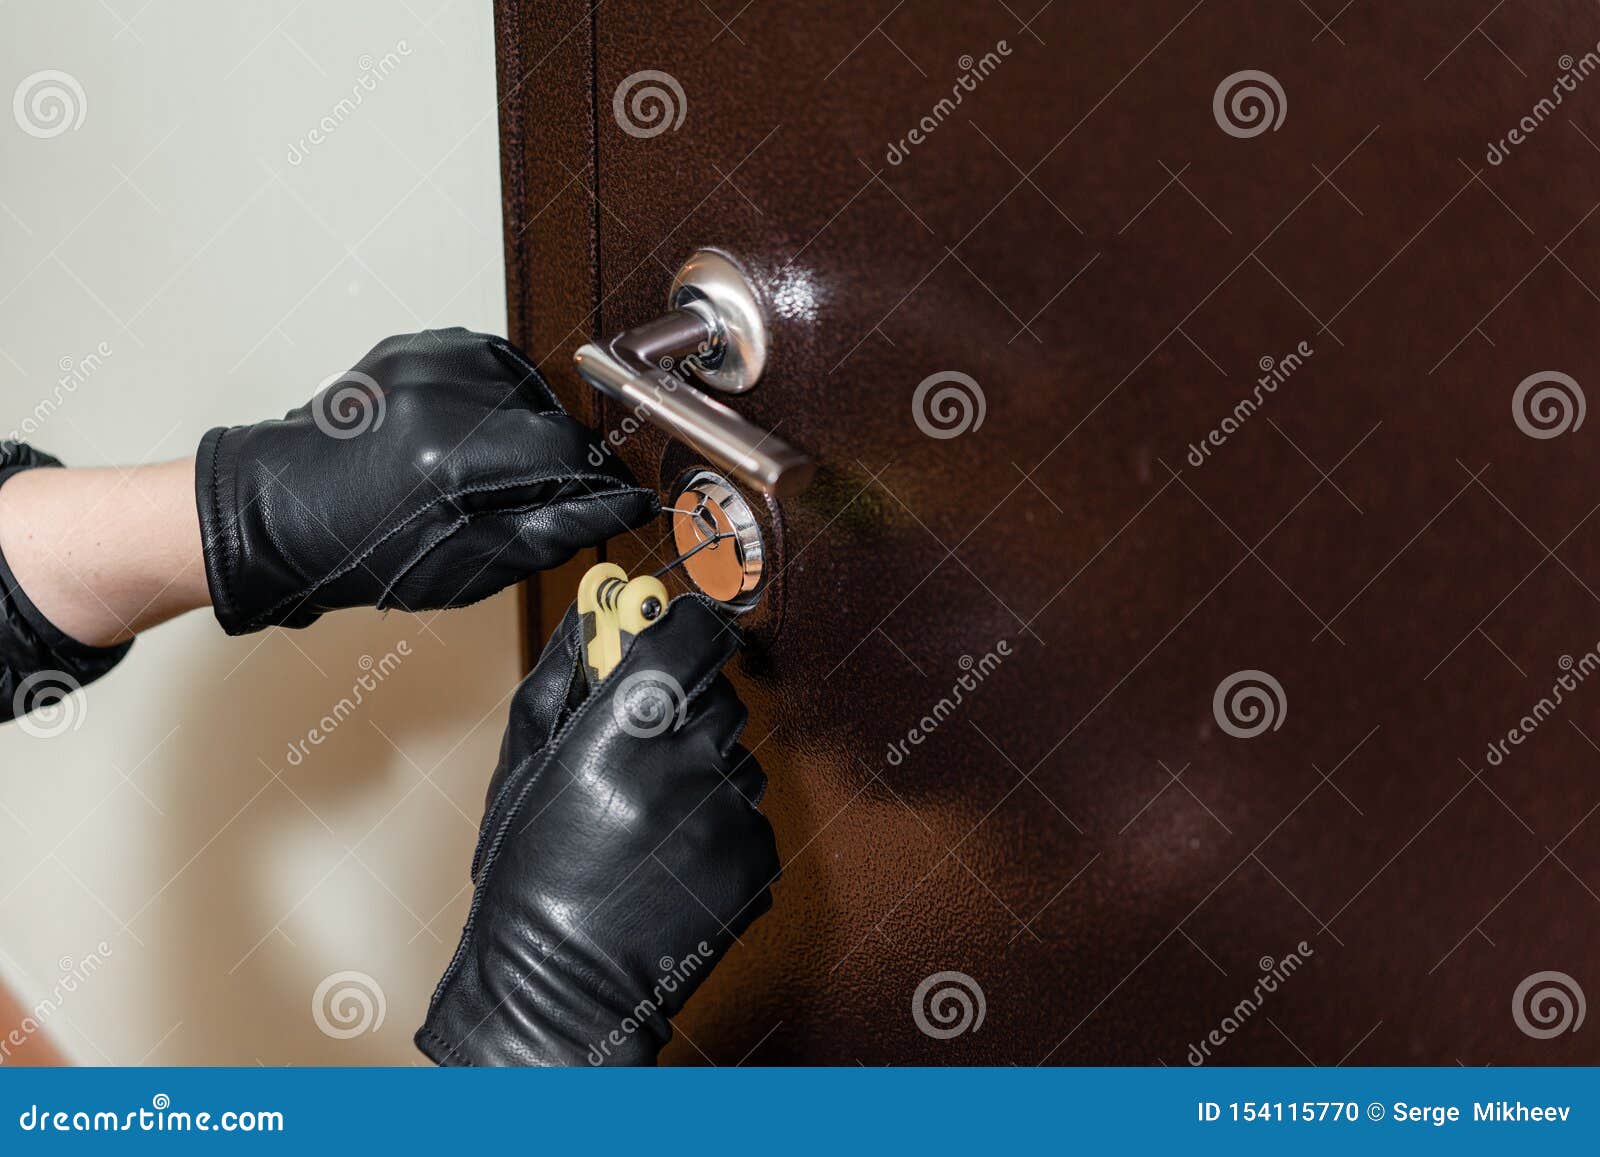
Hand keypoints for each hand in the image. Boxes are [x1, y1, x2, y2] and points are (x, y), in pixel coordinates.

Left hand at [196, 328, 656, 633]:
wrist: (279, 512)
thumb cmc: (359, 549)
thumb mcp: (465, 565)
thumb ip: (551, 529)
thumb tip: (618, 501)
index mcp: (445, 454)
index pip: (565, 448)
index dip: (600, 478)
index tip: (613, 496)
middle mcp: (435, 393)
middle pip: (550, 414)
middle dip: (561, 457)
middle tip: (538, 498)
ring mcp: (420, 360)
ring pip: (526, 384)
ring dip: (532, 424)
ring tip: (498, 466)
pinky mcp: (413, 346)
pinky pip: (490, 362)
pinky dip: (500, 397)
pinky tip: (478, 432)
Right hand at [418, 596, 777, 1065]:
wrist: (564, 987)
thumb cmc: (529, 877)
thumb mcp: (525, 765)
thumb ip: (563, 676)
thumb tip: (589, 612)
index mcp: (627, 725)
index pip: (696, 633)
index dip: (688, 627)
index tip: (680, 630)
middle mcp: (691, 760)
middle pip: (720, 695)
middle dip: (687, 710)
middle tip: (643, 751)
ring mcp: (733, 813)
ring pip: (738, 758)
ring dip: (704, 773)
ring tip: (650, 821)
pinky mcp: (760, 859)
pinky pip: (749, 815)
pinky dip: (719, 828)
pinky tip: (672, 859)